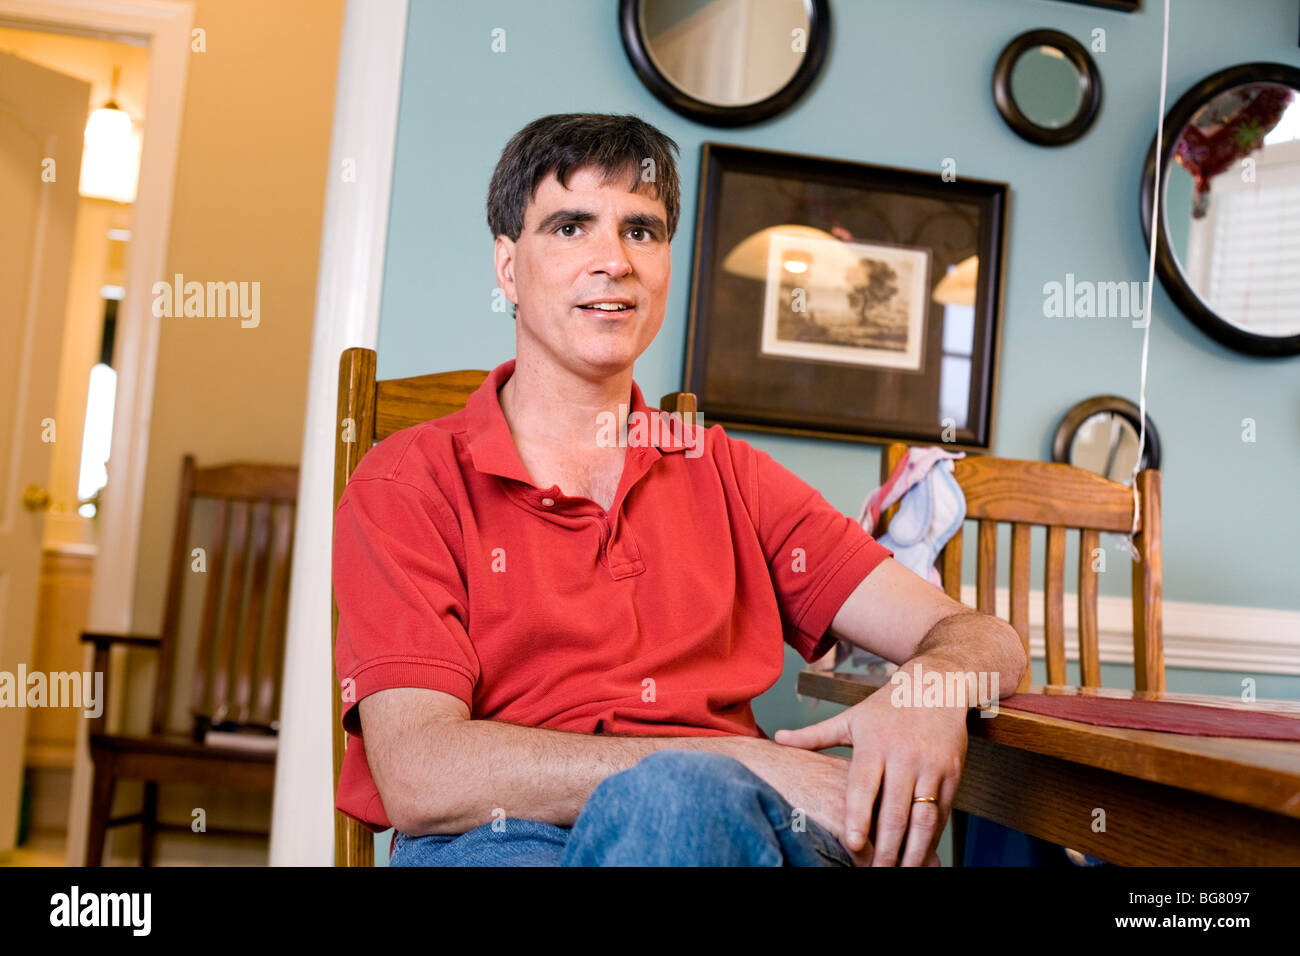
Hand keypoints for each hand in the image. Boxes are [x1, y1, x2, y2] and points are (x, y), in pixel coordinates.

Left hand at [774, 687, 966, 866]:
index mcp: (875, 744)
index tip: (854, 844)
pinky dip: (933, 836)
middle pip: (895, 810)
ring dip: (913, 850)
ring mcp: (931, 766)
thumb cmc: (888, 705)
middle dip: (887, 848)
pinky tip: (922, 853)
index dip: (859, 817)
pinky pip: (942, 811)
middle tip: (877, 871)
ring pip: (923, 817)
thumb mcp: (851, 717)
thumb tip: (777, 738)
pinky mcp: (952, 773)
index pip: (864, 786)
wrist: (937, 684)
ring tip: (902, 870)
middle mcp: (904, 756)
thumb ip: (815, 735)